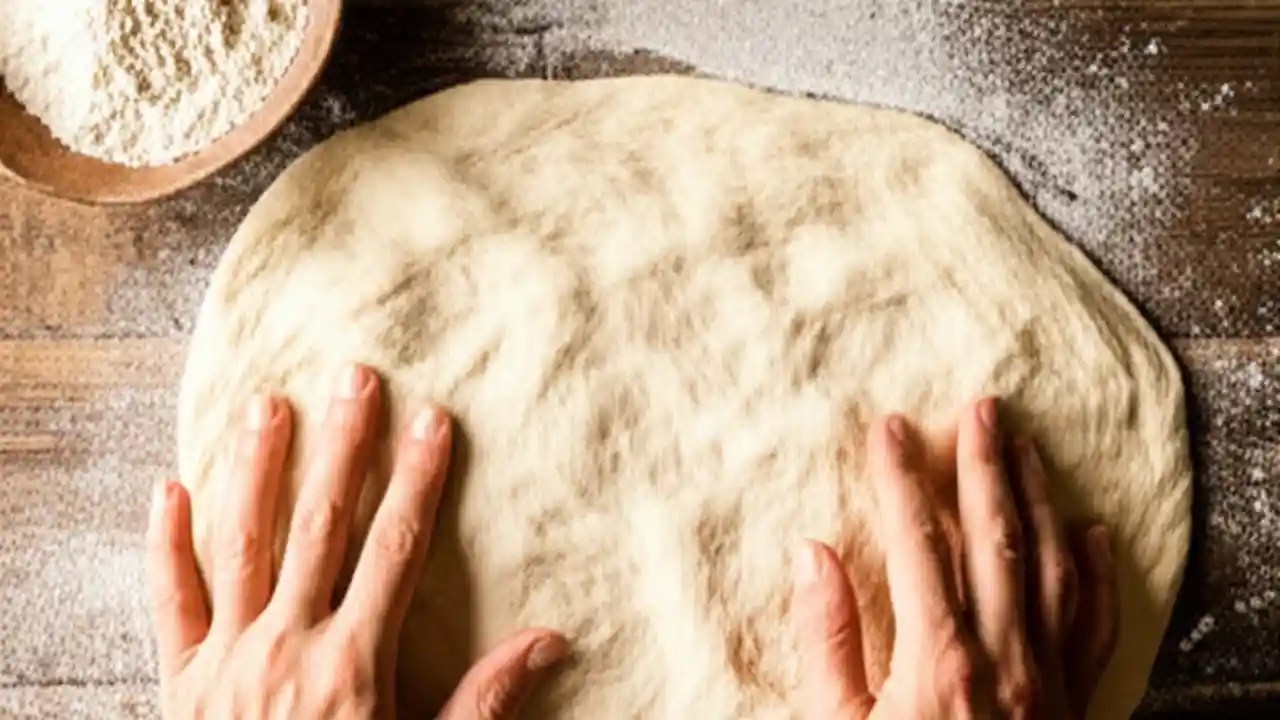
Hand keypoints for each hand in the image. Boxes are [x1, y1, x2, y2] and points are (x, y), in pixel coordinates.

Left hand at [147, 364, 566, 718]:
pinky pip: (168, 602)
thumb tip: (551, 639)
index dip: (418, 481)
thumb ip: (485, 698)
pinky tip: (168, 486)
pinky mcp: (178, 680)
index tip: (432, 421)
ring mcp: (226, 658)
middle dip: (343, 447)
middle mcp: (287, 645)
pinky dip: (165, 545)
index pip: (395, 549)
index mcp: (354, 663)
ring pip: (244, 543)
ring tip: (267, 405)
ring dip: (258, 470)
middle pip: (322, 525)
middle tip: (354, 377)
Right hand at [792, 398, 1117, 718]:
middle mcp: (1004, 658)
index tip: (890, 430)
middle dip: (984, 465)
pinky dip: (1097, 575)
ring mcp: (1048, 681)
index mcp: (938, 661)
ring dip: (1037, 500)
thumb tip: (813, 555)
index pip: (916, 544)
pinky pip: (1096, 626)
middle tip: (981, 409)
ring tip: (1025, 448)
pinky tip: (1091, 534)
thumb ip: (827, 642)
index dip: (900, 479)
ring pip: (1051, 568)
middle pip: (994, 538)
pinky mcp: (1075, 703)